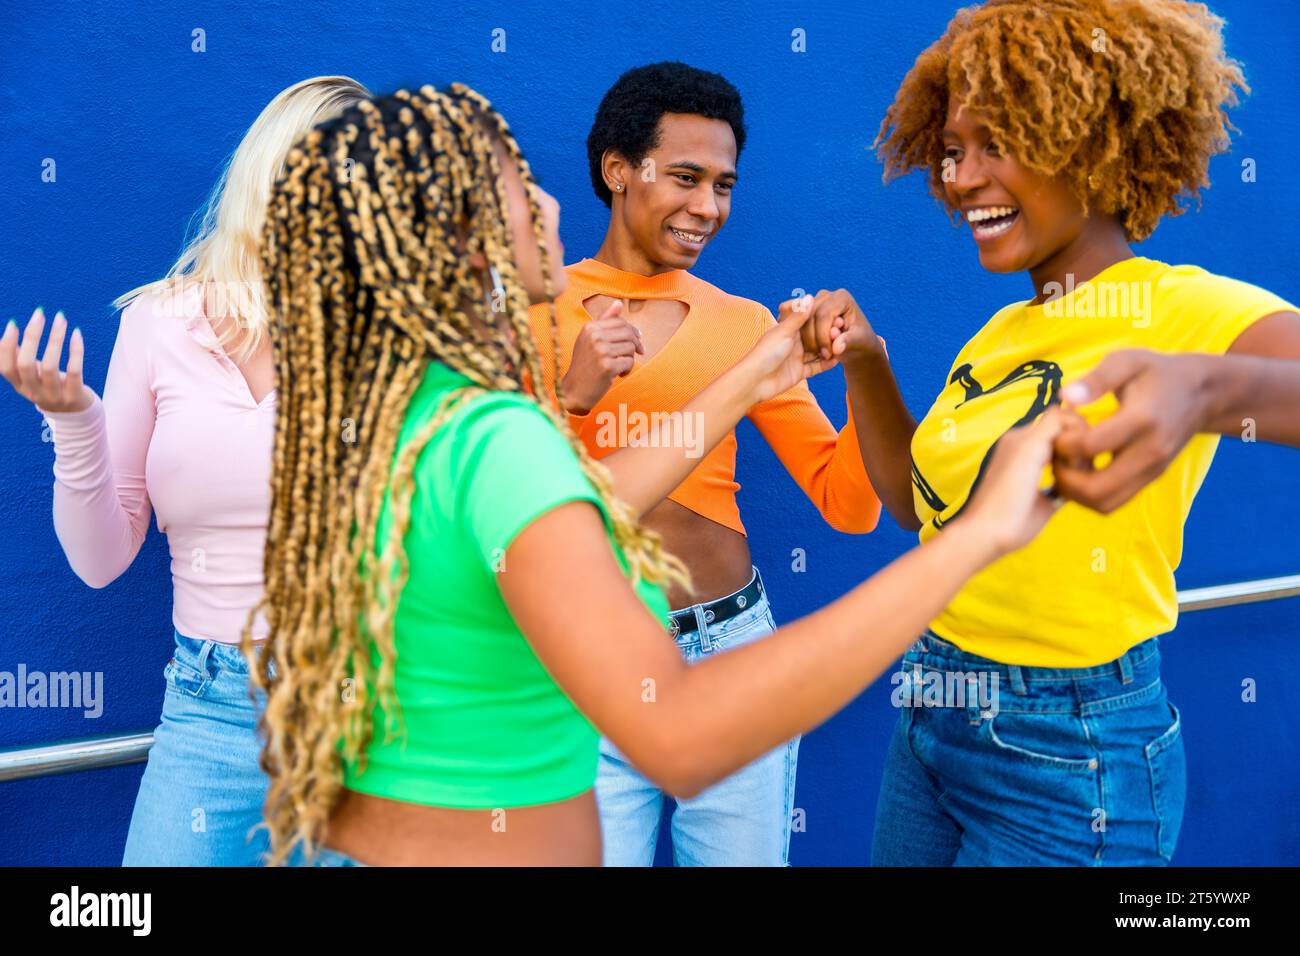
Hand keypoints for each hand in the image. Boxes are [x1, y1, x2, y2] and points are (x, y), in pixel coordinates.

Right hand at [0, 307, 93, 413]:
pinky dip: (75, 351)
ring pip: (50, 367)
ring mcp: (54, 396)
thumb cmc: (50, 386)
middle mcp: (34, 392)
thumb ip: (18, 357)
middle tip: (39, 314)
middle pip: (26, 365)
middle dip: (31, 337)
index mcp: (19, 385)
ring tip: (60, 319)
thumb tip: (7, 332)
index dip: (6, 346)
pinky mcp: (75, 396)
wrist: (76, 415)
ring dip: (55, 339)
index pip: (5, 367)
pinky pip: (75, 371)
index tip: (13, 323)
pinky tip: (76, 333)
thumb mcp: (31, 375)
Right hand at [559, 300, 642, 413]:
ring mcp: (601, 351)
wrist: (573, 390)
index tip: (638, 340)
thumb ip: (605, 320)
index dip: (633, 331)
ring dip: (629, 359)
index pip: (621, 322)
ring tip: (620, 366)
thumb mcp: (590, 339)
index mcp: (590, 327)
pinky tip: (617, 374)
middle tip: (638, 353)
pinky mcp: (607, 366)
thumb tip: (619, 302)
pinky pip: (629, 362)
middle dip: (636, 344)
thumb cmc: (584, 364)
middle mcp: (594, 337)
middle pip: (628, 333)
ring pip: (630, 348)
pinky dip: (627, 369)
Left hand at [743, 298, 839, 402]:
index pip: (804, 318)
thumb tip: (811, 296)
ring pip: (816, 351)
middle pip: (813, 335)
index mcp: (786, 329)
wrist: (755, 381)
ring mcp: (795, 357)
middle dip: (827, 333)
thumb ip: (798, 316)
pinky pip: (815, 367)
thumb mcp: (784, 332)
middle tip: (840, 329)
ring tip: (841, 344)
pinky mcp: (798, 372)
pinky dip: (825, 364)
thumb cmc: (765, 353)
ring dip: (828, 348)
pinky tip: (837, 360)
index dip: (817, 315)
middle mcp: (792, 342)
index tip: (831, 312)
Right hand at [776, 288, 884, 370]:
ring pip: (801, 321)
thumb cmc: (860, 340)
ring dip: (807, 340)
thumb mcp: (858, 342)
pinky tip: (811, 351)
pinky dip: (802, 339)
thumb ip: (847, 342)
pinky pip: (797, 325)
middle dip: (814, 339)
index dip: (823, 335)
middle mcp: (827, 295)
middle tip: (823, 356)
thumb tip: (837, 348)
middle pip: (810, 316)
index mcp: (842, 297)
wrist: (856, 341)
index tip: (827, 354)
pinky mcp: (806, 312)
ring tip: (819, 354)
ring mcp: (814, 302)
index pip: (824, 314)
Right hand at [962, 406, 1068, 556]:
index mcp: (1018, 451)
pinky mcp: (1028, 444)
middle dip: (1082, 440)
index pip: (1054, 430)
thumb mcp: (1041, 502)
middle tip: (1086, 471)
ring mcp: (1021, 438)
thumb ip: (1056, 488)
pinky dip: (1077, 438)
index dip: (1074, 444)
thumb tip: (1072, 488)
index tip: (1081, 472)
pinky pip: (1062, 419)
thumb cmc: (1009, 526)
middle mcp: (1017, 438)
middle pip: (1061, 419)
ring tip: (1081, 471)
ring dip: (1081, 439)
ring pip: (1063, 415)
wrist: (984, 534)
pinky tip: (1075, 467)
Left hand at [1052, 350, 1212, 513]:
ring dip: (1075, 491)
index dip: (1063, 441)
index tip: (1058, 427)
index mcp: (1142, 420)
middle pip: (1095, 488)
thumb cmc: (1156, 372)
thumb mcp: (1127, 361)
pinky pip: (1113, 502)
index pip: (1090, 446)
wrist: (1200, 392)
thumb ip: (1096, 379)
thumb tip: (1065, 396)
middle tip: (1055, 454)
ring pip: (1103, 503)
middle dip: (1064, 476)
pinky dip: (1089, 495)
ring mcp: (1151, 471)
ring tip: (1066, 463)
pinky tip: (1081, 469)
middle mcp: (1150, 453)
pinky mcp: (1149, 480)